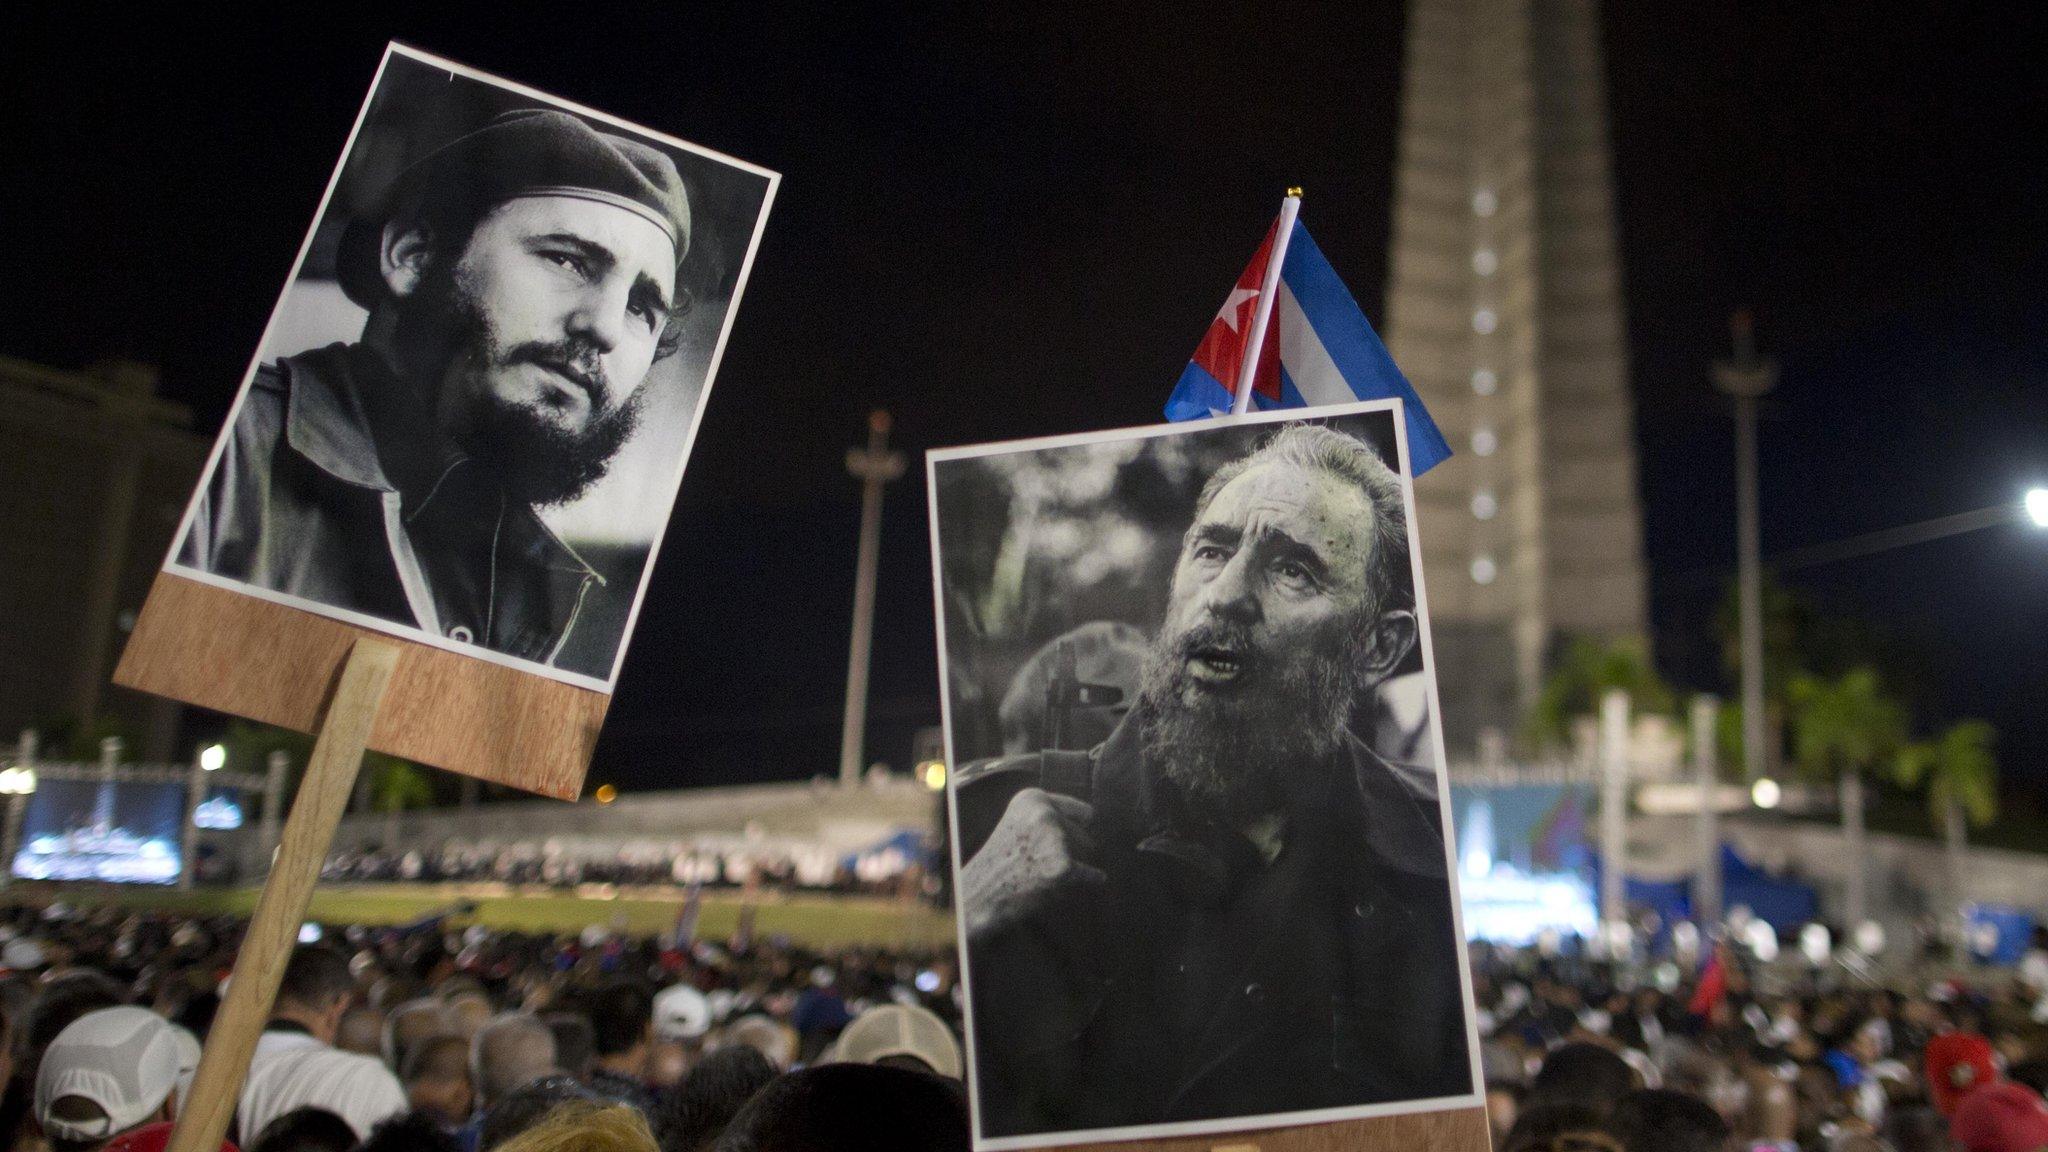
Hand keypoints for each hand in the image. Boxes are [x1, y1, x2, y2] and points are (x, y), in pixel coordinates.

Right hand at [960, 788, 1104, 946]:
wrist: (978, 896)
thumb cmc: (1000, 864)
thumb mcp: (1019, 824)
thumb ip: (1050, 816)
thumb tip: (1094, 818)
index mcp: (1033, 799)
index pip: (1085, 812)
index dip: (1080, 831)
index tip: (1078, 839)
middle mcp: (1044, 813)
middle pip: (1086, 835)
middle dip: (1074, 852)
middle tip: (1043, 866)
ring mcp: (1054, 839)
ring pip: (1088, 853)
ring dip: (1073, 866)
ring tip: (1043, 874)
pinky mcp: (1063, 866)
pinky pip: (1093, 875)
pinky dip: (1090, 881)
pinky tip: (1072, 884)